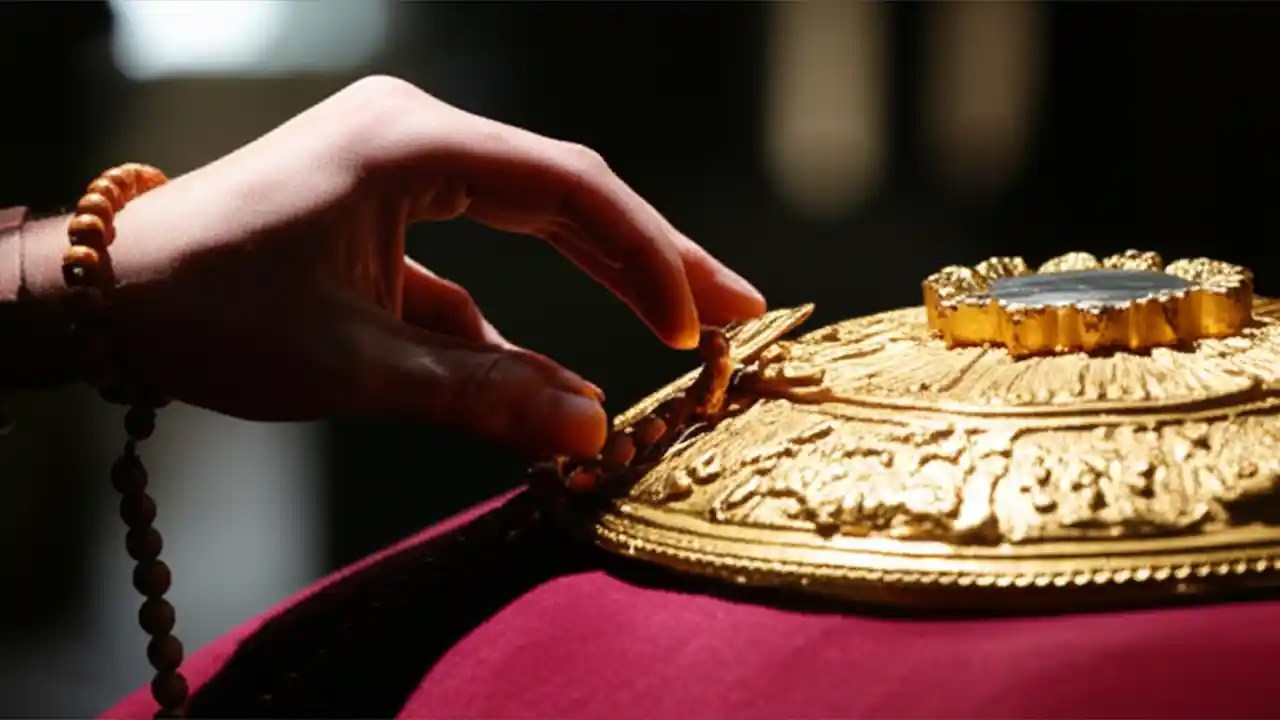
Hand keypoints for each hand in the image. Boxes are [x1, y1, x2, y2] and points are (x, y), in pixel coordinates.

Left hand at [22, 76, 764, 456]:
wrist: (102, 296)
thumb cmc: (210, 313)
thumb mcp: (356, 363)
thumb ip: (480, 396)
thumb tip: (590, 433)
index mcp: (414, 144)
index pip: (570, 189)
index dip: (646, 258)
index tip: (696, 329)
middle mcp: (418, 135)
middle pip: (569, 190)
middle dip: (652, 255)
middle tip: (737, 309)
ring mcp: (403, 166)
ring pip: (533, 215)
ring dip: (600, 273)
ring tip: (682, 321)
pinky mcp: (387, 208)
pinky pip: (478, 253)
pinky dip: (520, 309)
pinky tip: (555, 370)